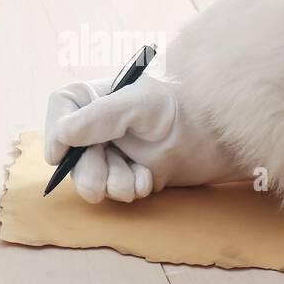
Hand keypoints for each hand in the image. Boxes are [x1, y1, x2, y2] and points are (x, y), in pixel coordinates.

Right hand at [44, 75, 248, 202]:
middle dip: (87, 171)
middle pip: (73, 149)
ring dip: (110, 184)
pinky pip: (116, 188)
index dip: (56, 131)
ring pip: (93, 174)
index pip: (64, 107)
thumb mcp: (143, 105)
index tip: (59, 155)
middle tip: (99, 186)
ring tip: (135, 182)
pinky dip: (130, 188)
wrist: (227, 136)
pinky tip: (149, 181)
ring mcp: (119, 148)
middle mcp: (105, 122)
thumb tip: (62, 134)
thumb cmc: (190, 106)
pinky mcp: (134, 171)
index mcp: (103, 95)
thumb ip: (100, 117)